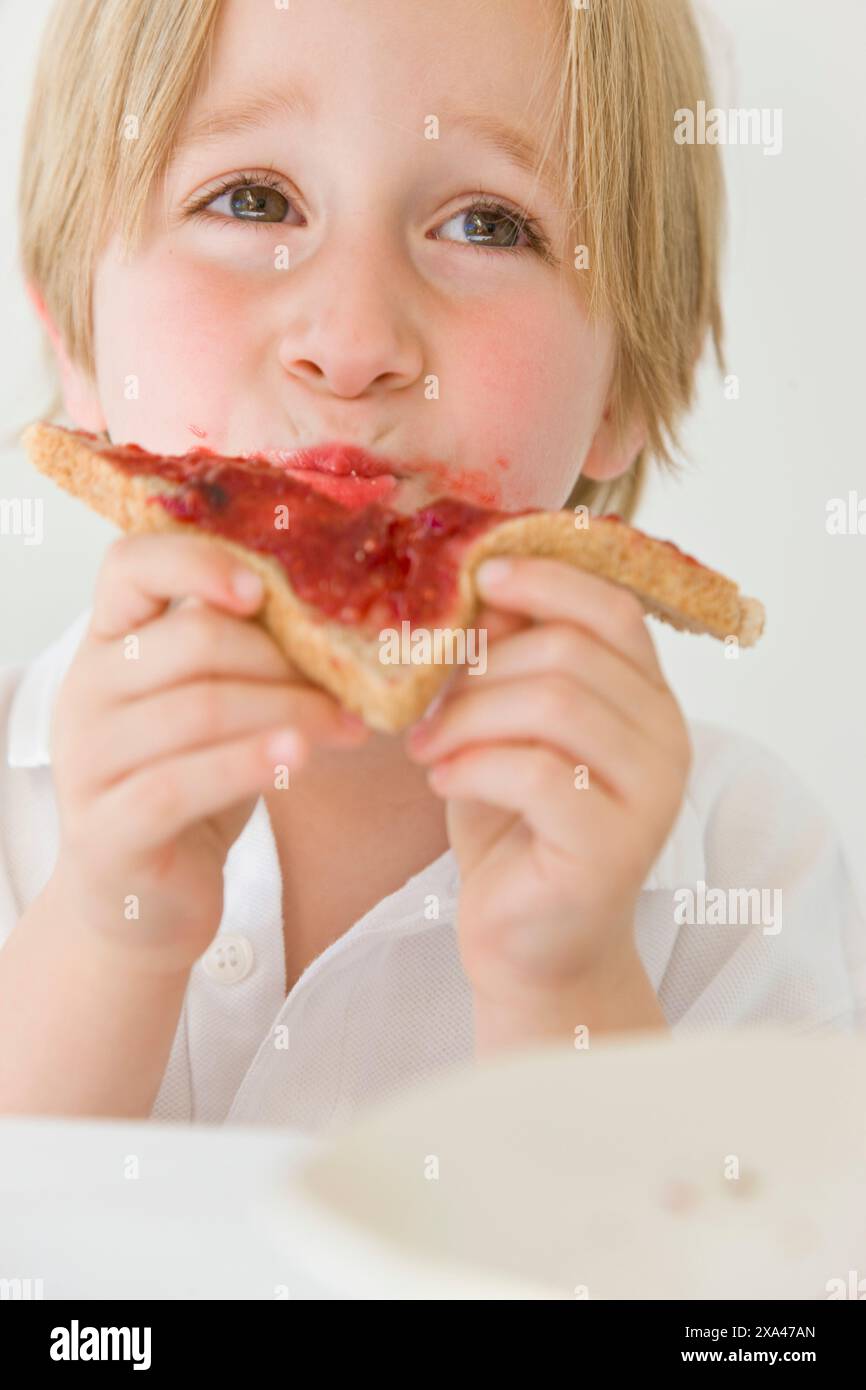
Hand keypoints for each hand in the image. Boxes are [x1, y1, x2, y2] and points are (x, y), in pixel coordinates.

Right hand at [48, 532, 368, 975]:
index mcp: (110, 645)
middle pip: (192, 641)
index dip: (200, 561)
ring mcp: (88, 762)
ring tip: (348, 727)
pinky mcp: (108, 829)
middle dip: (286, 660)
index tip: (265, 590)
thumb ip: (246, 659)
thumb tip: (339, 618)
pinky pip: (182, 782)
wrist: (144, 904)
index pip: (130, 565)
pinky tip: (301, 758)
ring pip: (199, 709)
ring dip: (290, 710)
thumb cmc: (192, 789)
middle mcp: (86, 692)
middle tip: (350, 688)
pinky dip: (249, 763)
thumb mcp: (217, 711)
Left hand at [405, 556, 690, 1031]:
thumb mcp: (505, 732)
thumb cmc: (514, 831)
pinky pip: (537, 772)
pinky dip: (473, 765)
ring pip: (556, 703)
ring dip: (470, 715)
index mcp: (647, 699)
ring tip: (428, 746)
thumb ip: (508, 667)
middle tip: (427, 703)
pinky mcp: (613, 847)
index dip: (546, 580)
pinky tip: (442, 780)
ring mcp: (650, 796)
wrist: (528, 946)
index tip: (478, 577)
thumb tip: (481, 590)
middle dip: (481, 666)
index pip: (614, 608)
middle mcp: (668, 740)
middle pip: (573, 650)